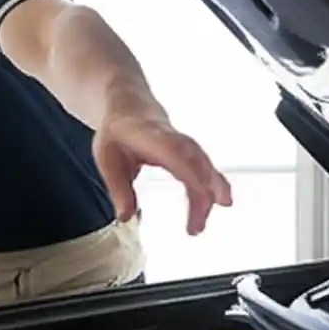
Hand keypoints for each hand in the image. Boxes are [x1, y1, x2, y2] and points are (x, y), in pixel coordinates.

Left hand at [93, 111, 231, 234]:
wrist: (128, 104)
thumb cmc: (117, 132)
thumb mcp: (106, 159)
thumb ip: (117, 188)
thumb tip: (125, 217)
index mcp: (151, 137)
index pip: (176, 152)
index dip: (191, 170)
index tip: (201, 191)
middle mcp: (173, 139)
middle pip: (196, 162)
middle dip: (203, 191)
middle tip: (197, 224)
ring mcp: (184, 144)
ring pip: (204, 164)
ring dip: (212, 189)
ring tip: (215, 213)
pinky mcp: (189, 151)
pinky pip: (204, 166)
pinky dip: (213, 183)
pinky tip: (222, 200)